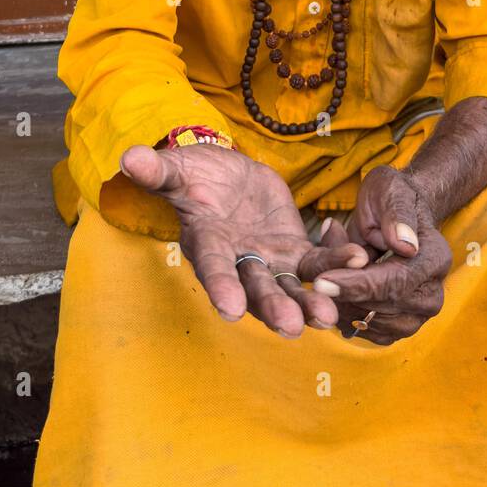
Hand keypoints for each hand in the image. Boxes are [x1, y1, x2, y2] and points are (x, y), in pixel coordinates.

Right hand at [120, 143, 367, 337]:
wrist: (226, 175)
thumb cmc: (196, 175)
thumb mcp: (179, 169)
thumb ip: (159, 171)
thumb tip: (129, 157)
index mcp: (208, 244)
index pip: (213, 268)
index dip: (221, 287)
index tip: (231, 311)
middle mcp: (238, 261)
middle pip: (256, 288)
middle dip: (273, 307)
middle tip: (292, 328)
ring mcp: (268, 260)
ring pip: (289, 286)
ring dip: (309, 301)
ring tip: (329, 317)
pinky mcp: (293, 250)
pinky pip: (316, 261)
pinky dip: (335, 262)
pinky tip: (357, 261)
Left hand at [313, 166, 451, 345]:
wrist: (394, 215)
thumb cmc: (390, 198)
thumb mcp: (390, 190)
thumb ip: (396, 213)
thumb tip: (405, 245)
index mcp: (435, 259)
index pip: (395, 282)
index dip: (357, 284)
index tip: (320, 281)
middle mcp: (432, 293)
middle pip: (381, 307)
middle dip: (342, 291)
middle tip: (316, 270)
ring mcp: (417, 315)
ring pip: (369, 322)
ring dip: (341, 299)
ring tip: (331, 269)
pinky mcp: (397, 327)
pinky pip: (363, 329)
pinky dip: (343, 310)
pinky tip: (336, 286)